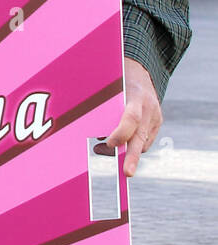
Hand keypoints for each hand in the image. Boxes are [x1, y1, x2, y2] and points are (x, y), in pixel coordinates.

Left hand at [104, 57, 162, 176]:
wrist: (140, 70)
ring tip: (103, 150)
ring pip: (142, 142)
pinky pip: (144, 140)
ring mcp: (155, 117)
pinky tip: (116, 143)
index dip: (121, 133)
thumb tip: (86, 125)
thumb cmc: (117, 79)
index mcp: (136, 96)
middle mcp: (149, 108)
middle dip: (132, 157)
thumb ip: (101, 104)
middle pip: (141, 136)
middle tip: (127, 173)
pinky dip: (130, 145)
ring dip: (126, 152)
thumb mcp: (109, 85)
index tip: (110, 143)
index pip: (131, 118)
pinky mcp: (157, 123)